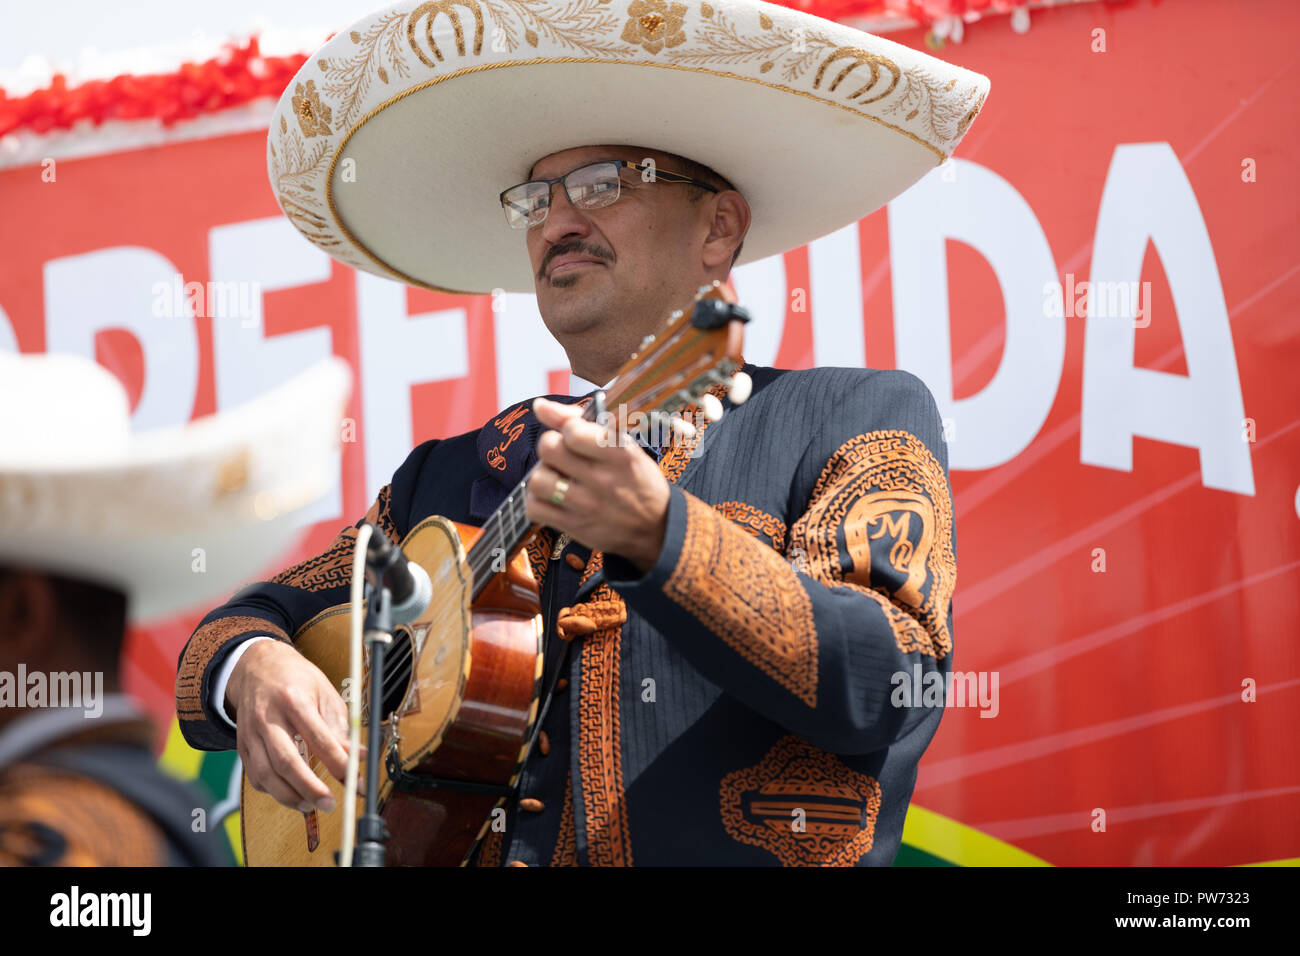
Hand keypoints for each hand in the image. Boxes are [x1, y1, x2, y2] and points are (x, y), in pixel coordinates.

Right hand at [226, 639, 359, 813]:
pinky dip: (273, 790)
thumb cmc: (296, 679)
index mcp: (294, 699)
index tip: (356, 782)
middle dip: (311, 788)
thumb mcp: (325, 692)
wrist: (256, 667)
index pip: (319, 738)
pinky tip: (290, 793)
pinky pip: (255, 776)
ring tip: (311, 805)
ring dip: (290, 796)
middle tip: (330, 803)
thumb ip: (340, 727)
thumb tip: (358, 756)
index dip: (339, 764)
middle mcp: (268, 717)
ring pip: (266, 774)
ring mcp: (251, 733)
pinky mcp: (242, 745)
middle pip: (287, 761)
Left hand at [526, 396, 669, 572]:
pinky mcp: (574, 527)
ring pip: (537, 479)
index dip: (567, 427)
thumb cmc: (637, 480)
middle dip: (551, 446)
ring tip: (556, 476)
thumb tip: (539, 406)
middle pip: (548, 449)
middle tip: (563, 455)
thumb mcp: (624, 445)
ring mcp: (587, 506)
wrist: (656, 527)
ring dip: (542, 474)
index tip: (575, 435)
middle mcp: (603, 480)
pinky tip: (551, 497)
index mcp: (620, 454)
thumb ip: (581, 422)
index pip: (573, 431)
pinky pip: (534, 509)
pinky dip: (536, 500)